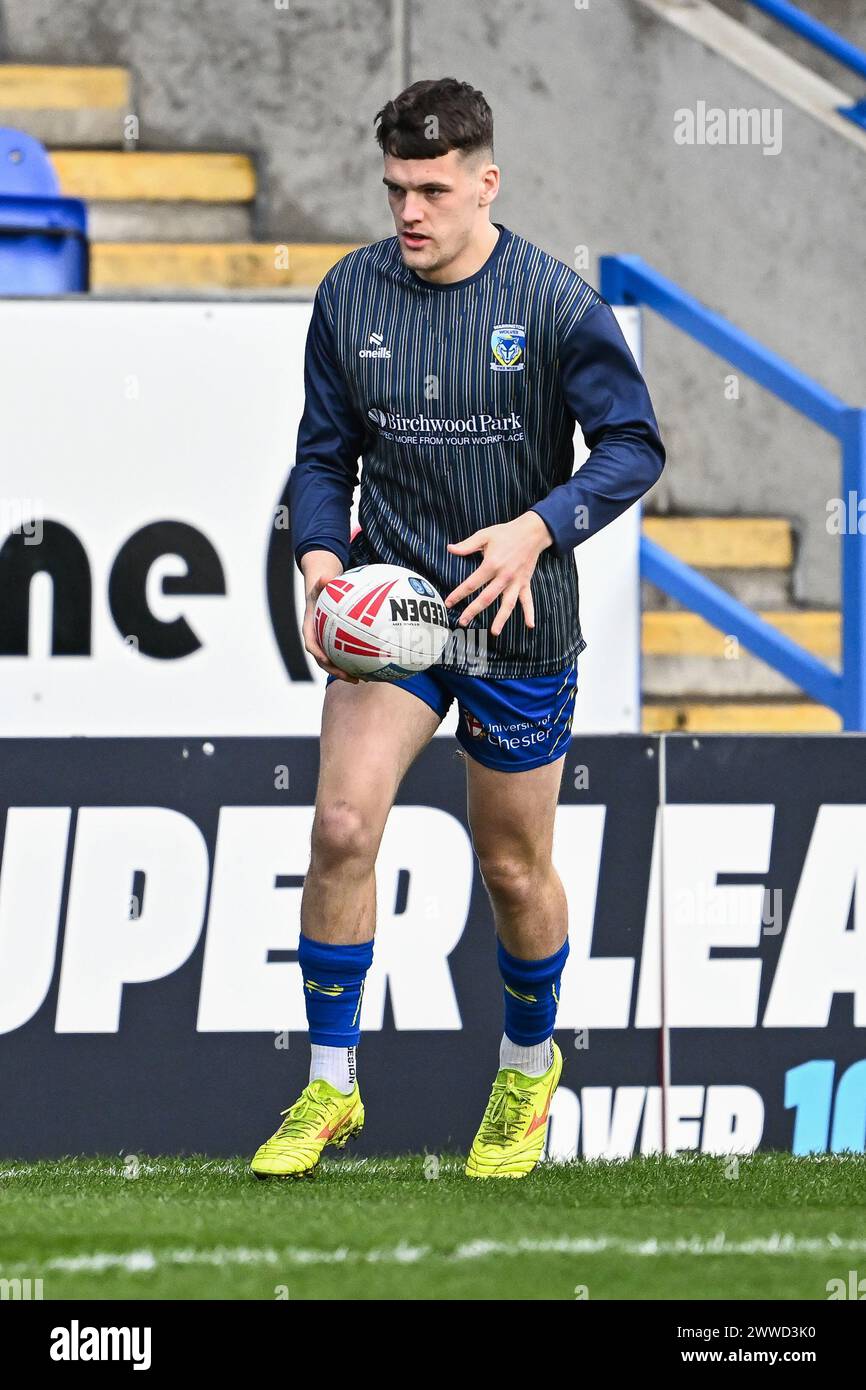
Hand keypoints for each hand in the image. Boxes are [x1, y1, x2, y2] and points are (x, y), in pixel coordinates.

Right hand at [300, 550, 359, 682]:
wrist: (320, 594)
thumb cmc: (321, 589)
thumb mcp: (320, 585)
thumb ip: (322, 582)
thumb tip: (325, 577)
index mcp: (310, 630)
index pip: (311, 646)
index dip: (319, 655)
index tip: (328, 661)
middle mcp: (317, 641)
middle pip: (324, 662)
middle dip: (336, 671)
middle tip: (351, 677)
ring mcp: (326, 645)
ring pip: (335, 663)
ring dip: (348, 673)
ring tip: (364, 679)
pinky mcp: (336, 645)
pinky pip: (345, 656)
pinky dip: (357, 663)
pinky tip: (373, 667)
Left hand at [444, 511, 551, 637]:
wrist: (531, 531)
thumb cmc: (506, 533)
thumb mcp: (484, 535)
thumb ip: (467, 545)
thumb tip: (450, 549)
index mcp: (491, 564)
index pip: (471, 583)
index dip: (458, 594)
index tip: (449, 603)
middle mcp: (504, 576)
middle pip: (486, 598)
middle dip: (473, 611)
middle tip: (462, 622)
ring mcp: (516, 581)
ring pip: (507, 604)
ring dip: (501, 618)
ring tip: (494, 632)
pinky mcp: (525, 583)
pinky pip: (527, 600)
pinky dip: (529, 612)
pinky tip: (530, 625)